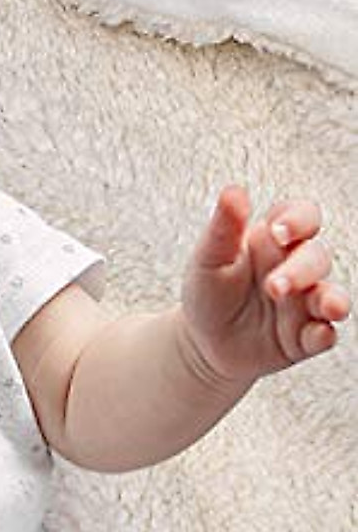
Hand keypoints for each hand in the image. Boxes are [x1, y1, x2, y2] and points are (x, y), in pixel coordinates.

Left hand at [180, 186, 349, 385]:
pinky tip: (317, 333)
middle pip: (317, 257)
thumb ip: (223, 227)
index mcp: (271, 241)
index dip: (299, 220)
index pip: (302, 217)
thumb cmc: (207, 290)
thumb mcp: (208, 257)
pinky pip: (323, 335)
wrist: (201, 340)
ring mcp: (303, 304)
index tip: (279, 231)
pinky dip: (323, 334)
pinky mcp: (304, 339)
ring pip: (331, 295)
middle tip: (273, 287)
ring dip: (330, 300)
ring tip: (325, 306)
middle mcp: (293, 268)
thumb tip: (233, 191)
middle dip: (302, 269)